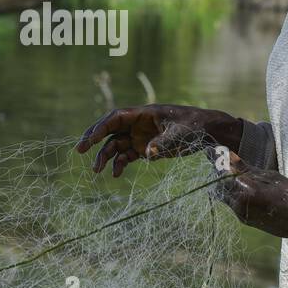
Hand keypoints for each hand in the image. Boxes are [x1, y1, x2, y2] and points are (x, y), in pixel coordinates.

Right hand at [76, 104, 241, 177]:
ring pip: (116, 146)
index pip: (115, 118)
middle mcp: (137, 124)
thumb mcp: (179, 134)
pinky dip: (119, 165)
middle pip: (110, 130)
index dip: (100, 127)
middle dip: (94, 140)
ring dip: (106, 157)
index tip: (90, 138)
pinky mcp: (144, 148)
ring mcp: (139, 136)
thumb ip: (163, 143)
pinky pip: (126, 156)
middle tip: (80, 150)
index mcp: (143, 113)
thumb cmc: (193, 127)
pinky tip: (114, 175)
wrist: (207, 132)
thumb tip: (146, 153)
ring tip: (97, 171)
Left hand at [215, 160, 287, 238]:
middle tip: (225, 161)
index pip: (222, 171)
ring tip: (238, 174)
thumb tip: (228, 156)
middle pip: (218, 184)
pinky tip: (247, 188)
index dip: (215, 159)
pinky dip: (234, 193)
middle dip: (219, 172)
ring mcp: (241, 214)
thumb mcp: (270, 176)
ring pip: (224, 195)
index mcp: (247, 189)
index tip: (210, 150)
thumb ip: (246, 168)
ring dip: (227, 184)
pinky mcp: (244, 220)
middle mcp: (240, 204)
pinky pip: (232, 203)